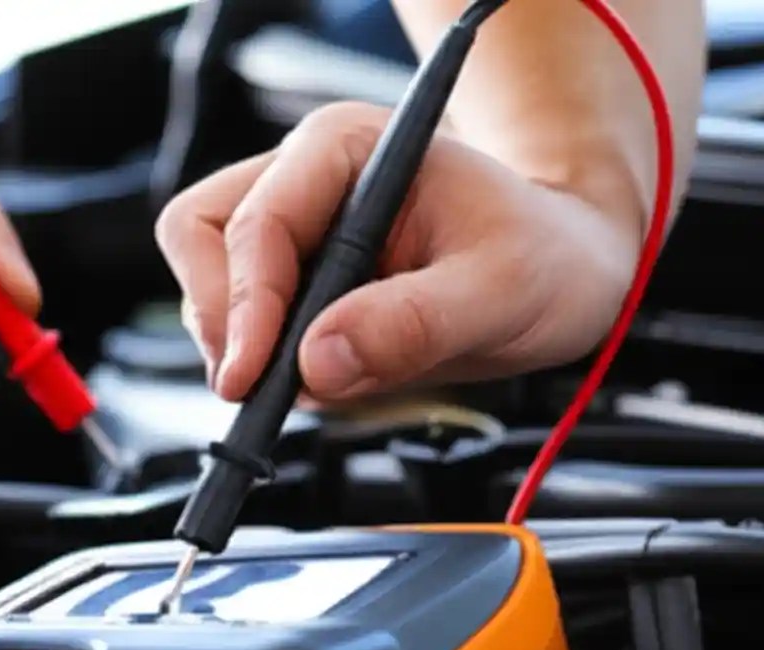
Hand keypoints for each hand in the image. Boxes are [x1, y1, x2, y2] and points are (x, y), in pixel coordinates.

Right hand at [156, 102, 639, 402]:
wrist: (562, 270)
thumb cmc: (542, 253)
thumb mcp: (499, 290)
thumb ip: (412, 324)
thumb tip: (317, 364)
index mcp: (346, 148)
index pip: (256, 219)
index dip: (242, 302)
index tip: (253, 376)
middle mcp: (305, 179)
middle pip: (201, 237)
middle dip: (223, 319)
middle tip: (261, 388)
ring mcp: (295, 231)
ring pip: (208, 281)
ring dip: (239, 343)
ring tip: (314, 379)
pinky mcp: (296, 281)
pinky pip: (243, 321)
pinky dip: (264, 362)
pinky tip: (326, 374)